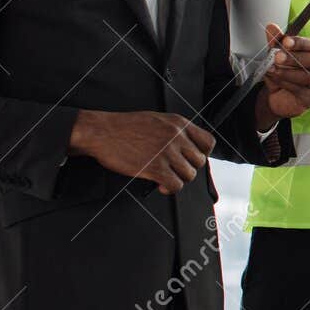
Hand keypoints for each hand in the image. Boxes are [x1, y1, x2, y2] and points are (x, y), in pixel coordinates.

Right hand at [67, 109, 214, 195]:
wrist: (101, 132)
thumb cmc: (125, 127)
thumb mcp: (157, 120)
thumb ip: (175, 131)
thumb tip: (188, 148)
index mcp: (179, 123)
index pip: (208, 142)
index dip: (202, 154)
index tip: (191, 159)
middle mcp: (176, 136)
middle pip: (199, 161)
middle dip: (188, 168)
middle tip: (173, 170)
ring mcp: (167, 152)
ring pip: (189, 175)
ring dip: (178, 179)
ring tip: (165, 178)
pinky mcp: (155, 167)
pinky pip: (176, 185)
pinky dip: (170, 189)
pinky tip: (160, 186)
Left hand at [255, 22, 309, 126]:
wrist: (278, 96)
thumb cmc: (284, 73)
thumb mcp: (278, 55)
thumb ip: (276, 42)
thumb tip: (271, 27)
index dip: (302, 43)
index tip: (285, 41)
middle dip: (297, 57)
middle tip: (277, 56)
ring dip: (288, 72)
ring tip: (272, 69)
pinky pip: (302, 91)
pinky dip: (286, 83)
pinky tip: (276, 79)